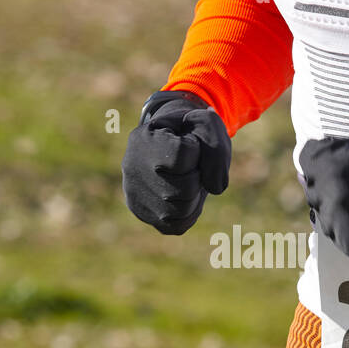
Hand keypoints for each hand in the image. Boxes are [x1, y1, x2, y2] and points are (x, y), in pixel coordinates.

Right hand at [121, 90, 230, 234]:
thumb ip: (216, 148)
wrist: (167, 142)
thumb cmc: (188, 131)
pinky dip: (190, 211)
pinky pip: (177, 225)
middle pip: (185, 187)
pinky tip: (184, 195)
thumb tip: (215, 188)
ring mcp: (134, 195)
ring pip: (182, 210)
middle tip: (189, 164)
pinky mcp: (143, 214)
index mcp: (144, 139)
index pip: (185, 152)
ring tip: (186, 178)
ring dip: (195, 194)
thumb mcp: (205, 123)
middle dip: (198, 175)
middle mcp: (132, 169)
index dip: (196, 148)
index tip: (186, 141)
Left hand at [299, 134, 348, 258]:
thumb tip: (309, 167)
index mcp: (325, 161)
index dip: (324, 163)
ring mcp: (337, 220)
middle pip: (314, 192)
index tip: (342, 167)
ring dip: (338, 215)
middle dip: (330, 190)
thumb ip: (334, 152)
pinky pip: (343, 240)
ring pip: (324, 219)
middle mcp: (325, 191)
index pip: (307, 161)